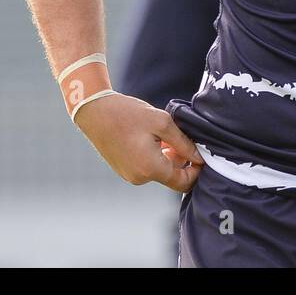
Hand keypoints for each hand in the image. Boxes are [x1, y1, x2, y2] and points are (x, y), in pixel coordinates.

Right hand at [72, 93, 204, 191]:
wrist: (95, 111)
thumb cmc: (128, 114)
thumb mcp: (162, 122)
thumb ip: (184, 143)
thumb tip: (199, 157)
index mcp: (150, 168)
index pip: (183, 183)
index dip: (196, 171)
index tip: (201, 154)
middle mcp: (139, 178)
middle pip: (172, 176)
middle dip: (181, 160)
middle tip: (182, 137)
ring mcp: (129, 176)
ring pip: (159, 171)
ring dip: (168, 156)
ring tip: (164, 134)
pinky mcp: (123, 170)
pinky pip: (147, 168)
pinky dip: (155, 156)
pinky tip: (152, 138)